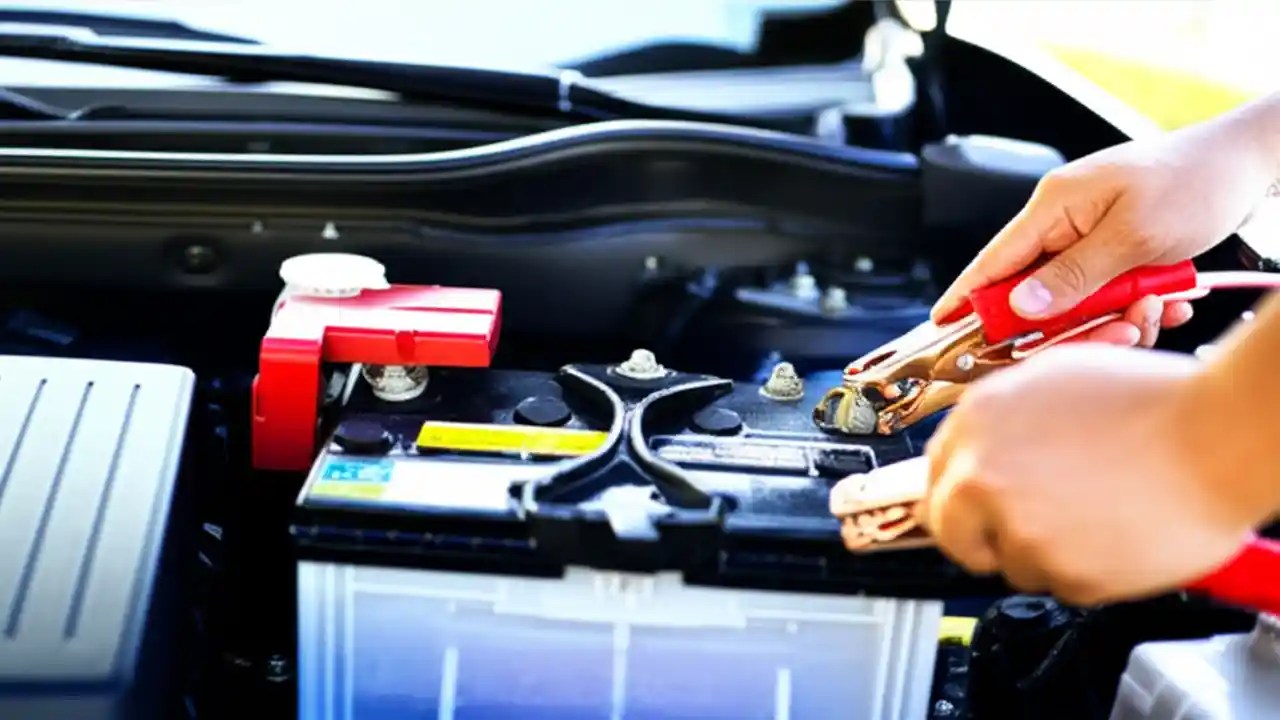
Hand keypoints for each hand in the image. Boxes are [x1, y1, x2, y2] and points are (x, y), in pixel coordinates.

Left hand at [904, 343, 1255, 605]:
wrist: (1218, 438)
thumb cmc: (1154, 401)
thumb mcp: (1055, 379)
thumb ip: (1001, 419)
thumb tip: (979, 449)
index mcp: (977, 420)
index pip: (934, 475)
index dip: (958, 492)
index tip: (970, 505)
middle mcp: (984, 475)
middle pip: (949, 530)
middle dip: (977, 534)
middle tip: (1017, 528)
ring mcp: (1020, 529)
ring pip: (1008, 562)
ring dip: (1040, 549)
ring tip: (1092, 511)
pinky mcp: (1064, 574)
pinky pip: (1058, 584)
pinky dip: (1083, 568)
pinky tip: (1113, 530)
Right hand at [933, 104, 1279, 347]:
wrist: (1250, 163)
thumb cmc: (1197, 181)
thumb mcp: (1133, 236)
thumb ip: (1074, 275)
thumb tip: (1023, 305)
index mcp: (1055, 206)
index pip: (994, 261)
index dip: (967, 297)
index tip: (942, 326)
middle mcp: (1066, 223)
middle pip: (1038, 292)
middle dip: (1076, 322)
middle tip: (1116, 331)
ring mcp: (1091, 238)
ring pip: (1078, 301)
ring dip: (1115, 317)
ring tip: (1153, 310)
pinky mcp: (1116, 251)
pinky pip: (1107, 296)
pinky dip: (1135, 308)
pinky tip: (1165, 303)